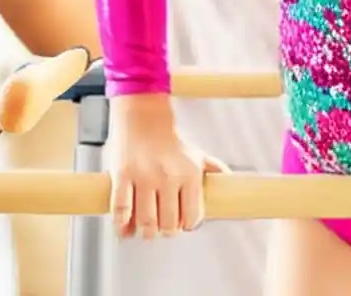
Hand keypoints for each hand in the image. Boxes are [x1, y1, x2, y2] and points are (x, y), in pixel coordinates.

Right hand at [110, 95, 229, 238]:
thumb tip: (229, 180)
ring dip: (146, 232)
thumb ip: (212, 168)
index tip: (183, 226)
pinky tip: (125, 229)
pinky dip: (122, 225)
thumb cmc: (171, 140)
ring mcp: (144, 177)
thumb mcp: (197, 154)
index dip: (188, 225)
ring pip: (146, 221)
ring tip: (146, 229)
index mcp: (190, 174)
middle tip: (163, 229)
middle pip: (168, 223)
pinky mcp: (122, 175)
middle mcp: (169, 177)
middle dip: (167, 231)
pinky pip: (121, 209)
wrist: (144, 117)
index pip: (193, 215)